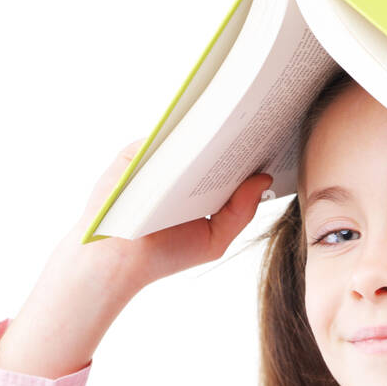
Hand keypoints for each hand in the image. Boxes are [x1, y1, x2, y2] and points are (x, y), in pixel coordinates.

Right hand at [56, 138, 273, 295]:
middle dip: (231, 132)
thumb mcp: (213, 239)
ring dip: (207, 126)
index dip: (246, 148)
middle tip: (259, 124)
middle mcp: (176, 166)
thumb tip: (263, 178)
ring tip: (236, 123)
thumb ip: (240, 212)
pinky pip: (159, 134)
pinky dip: (178, 132)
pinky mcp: (134, 152)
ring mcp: (154, 157)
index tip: (270, 138)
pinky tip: (199, 136)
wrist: (116, 262)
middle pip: (207, 138)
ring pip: (184, 131)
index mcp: (197, 184)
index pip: (225, 157)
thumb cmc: (164, 255)